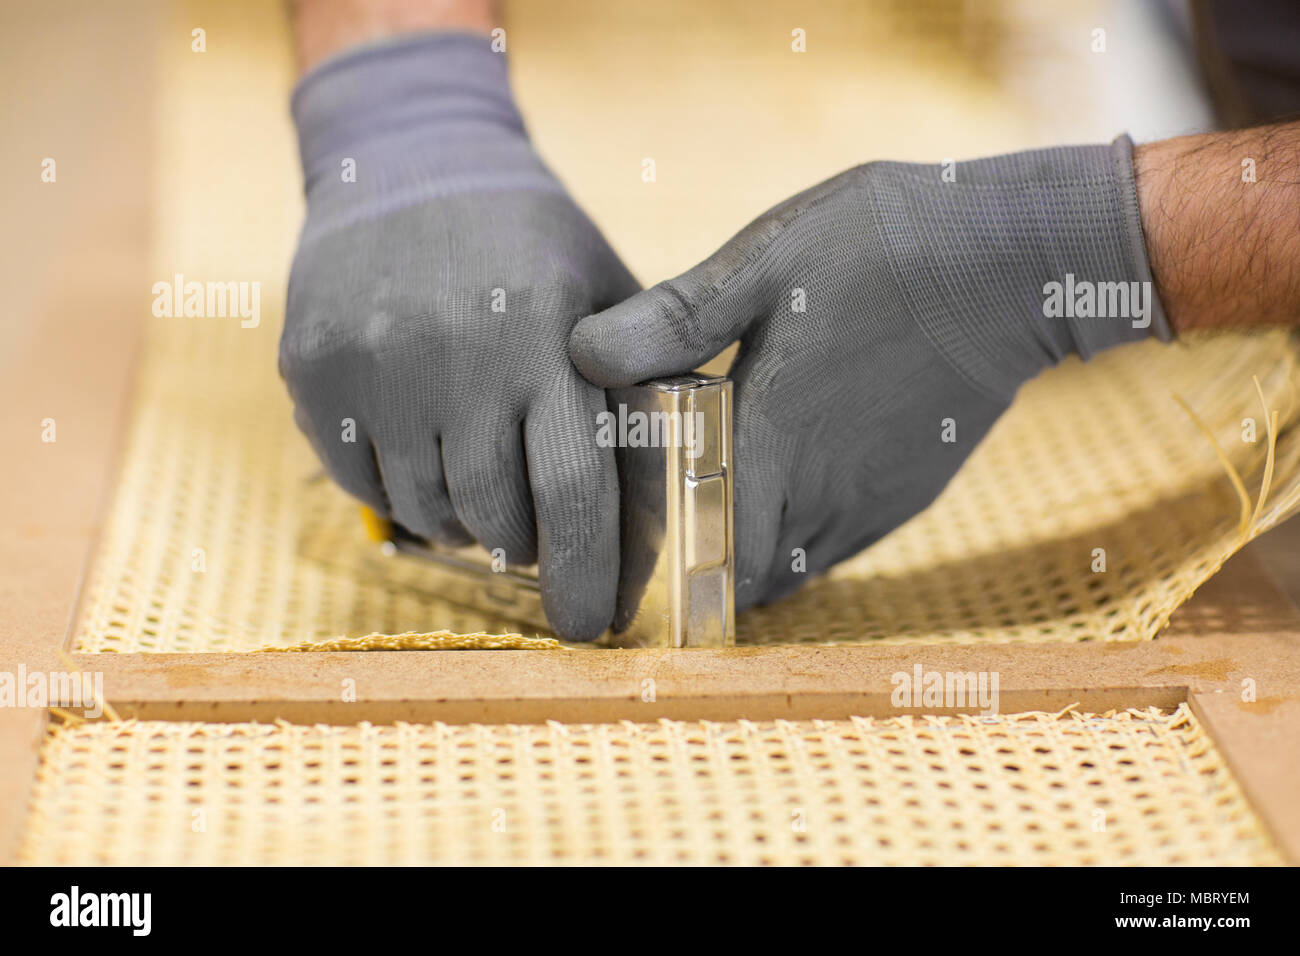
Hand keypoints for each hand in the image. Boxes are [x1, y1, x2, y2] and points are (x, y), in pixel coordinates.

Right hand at [281, 33, 637, 638]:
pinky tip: (424, 448)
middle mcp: (456, 356)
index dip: (584, 574)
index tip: (591, 626)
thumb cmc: (529, 241)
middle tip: (535, 532)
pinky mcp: (314, 369)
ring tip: (480, 476)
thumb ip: (638, 383)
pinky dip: (401, 490)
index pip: (572, 491)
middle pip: (495, 519)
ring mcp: (375, 364)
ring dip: (464, 520)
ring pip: (428, 510)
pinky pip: (362, 483)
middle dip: (525, 546)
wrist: (406, 161)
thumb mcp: (604, 289)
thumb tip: (672, 497)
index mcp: (543, 337)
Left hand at [571, 137, 1167, 609]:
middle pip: (735, 572)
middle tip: (653, 515)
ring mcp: (867, 505)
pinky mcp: (904, 497)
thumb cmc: (885, 250)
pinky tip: (777, 486)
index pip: (696, 551)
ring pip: (785, 567)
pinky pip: (832, 548)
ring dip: (742, 549)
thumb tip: (581, 352)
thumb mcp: (765, 261)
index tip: (625, 534)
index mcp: (769, 442)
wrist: (1016, 261)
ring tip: (706, 504)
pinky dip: (793, 535)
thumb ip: (674, 317)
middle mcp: (819, 494)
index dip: (656, 556)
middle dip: (690, 555)